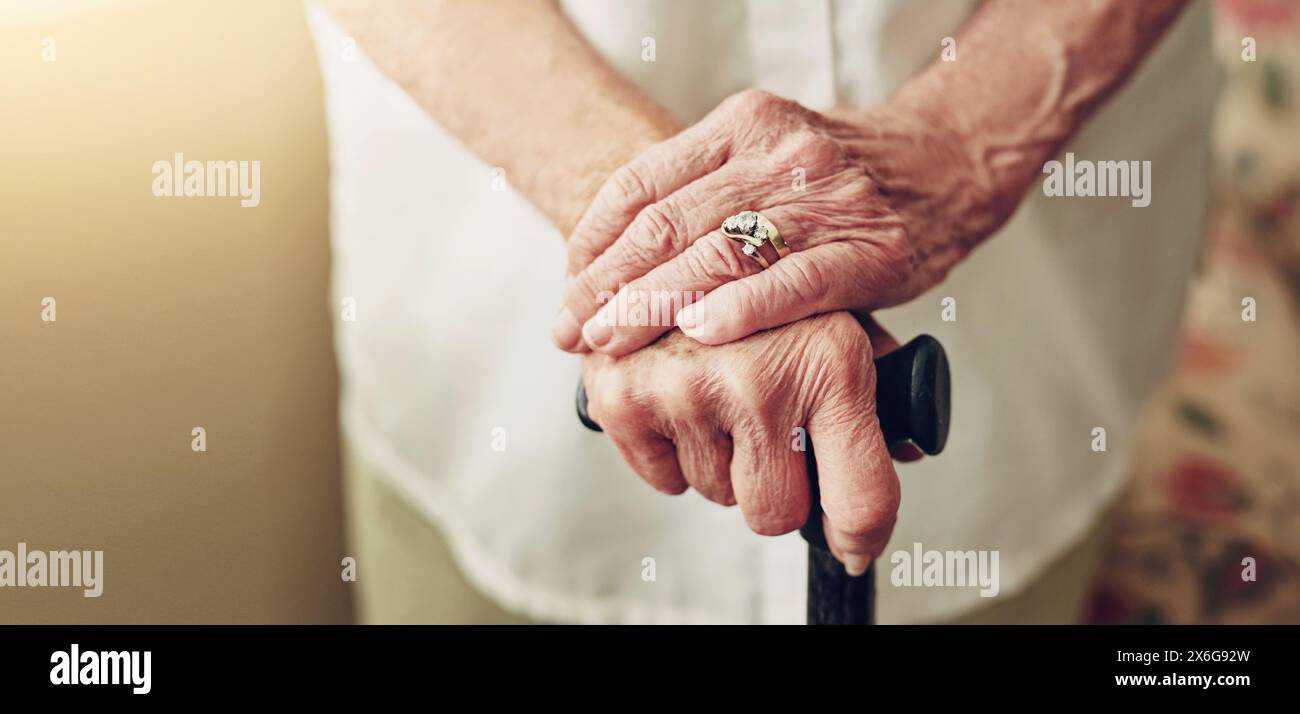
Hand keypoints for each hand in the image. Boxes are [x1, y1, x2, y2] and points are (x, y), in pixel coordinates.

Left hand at [552, 88, 995, 355]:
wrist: (946, 164)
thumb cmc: (842, 177)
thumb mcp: (765, 159)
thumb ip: (702, 193)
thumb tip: (615, 262)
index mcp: (742, 125)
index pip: (643, 183)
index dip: (594, 241)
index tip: (568, 288)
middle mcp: (779, 152)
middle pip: (669, 223)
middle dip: (609, 283)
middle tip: (572, 329)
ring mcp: (826, 200)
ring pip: (719, 252)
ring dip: (653, 302)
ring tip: (611, 341)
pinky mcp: (869, 250)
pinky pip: (794, 282)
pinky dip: (742, 309)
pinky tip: (700, 333)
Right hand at [581, 311, 903, 573]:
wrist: (673, 223)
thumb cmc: (770, 282)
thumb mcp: (842, 318)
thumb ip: (879, 387)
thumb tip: (909, 447)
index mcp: (833, 362)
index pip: (860, 497)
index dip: (858, 533)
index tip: (852, 546)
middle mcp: (761, 377)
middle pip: (776, 513)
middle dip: (774, 485)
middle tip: (767, 433)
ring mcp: (688, 388)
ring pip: (716, 492)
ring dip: (719, 458)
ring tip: (718, 392)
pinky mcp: (623, 395)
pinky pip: (663, 479)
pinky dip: (670, 451)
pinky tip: (679, 395)